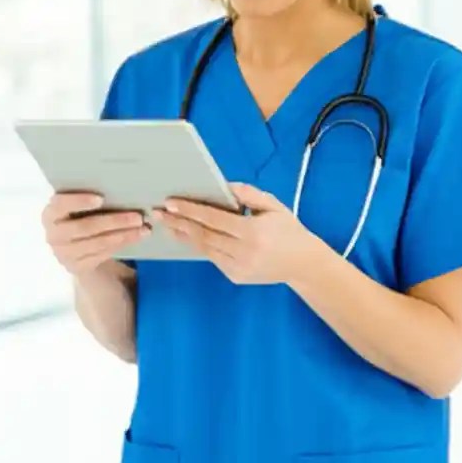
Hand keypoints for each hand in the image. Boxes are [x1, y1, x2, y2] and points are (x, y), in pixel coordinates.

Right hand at [42, 192, 149, 276]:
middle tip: (137, 216)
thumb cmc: (78, 217)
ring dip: (123, 235)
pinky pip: (102, 254)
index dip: (79, 201)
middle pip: (85, 227)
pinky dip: (120, 245)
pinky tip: (134, 237)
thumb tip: (118, 186)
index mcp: (50, 214)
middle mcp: (53, 235)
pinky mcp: (77, 266)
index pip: (61, 205)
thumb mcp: (75, 208)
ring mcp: (64, 254)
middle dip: (114, 221)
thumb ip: (87, 199)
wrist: (72, 246)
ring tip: (142, 228)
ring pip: (97, 243)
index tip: (101, 198)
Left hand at [152, 182, 327, 284]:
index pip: (214, 219)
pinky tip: (186, 236)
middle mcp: (244, 252)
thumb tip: (225, 185)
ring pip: (205, 249)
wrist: (303, 264)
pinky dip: (198, 246)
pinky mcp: (236, 277)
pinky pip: (213, 258)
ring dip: (184, 236)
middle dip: (179, 223)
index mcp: (253, 232)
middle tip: (158, 213)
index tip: (171, 202)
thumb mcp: (274, 206)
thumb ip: (249, 194)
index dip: (191, 210)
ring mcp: (239, 267)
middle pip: (204, 235)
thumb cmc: (288, 230)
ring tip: (167, 224)